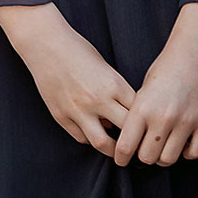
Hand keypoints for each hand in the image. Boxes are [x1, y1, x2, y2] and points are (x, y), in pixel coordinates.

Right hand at [5, 9, 136, 154]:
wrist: (46, 46)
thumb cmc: (80, 52)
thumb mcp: (107, 69)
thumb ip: (117, 92)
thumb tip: (123, 115)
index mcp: (114, 86)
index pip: (139, 114)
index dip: (146, 123)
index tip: (150, 130)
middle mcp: (98, 100)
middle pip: (126, 131)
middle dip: (135, 140)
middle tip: (140, 147)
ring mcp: (78, 110)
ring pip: (102, 142)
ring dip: (113, 149)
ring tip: (120, 151)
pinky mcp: (61, 116)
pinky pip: (81, 137)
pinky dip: (90, 139)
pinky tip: (96, 136)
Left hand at [116, 35, 197, 167]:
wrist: (194, 55)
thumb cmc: (164, 72)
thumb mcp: (141, 94)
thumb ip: (135, 121)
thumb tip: (131, 147)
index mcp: (143, 109)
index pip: (125, 147)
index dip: (121, 158)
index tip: (123, 159)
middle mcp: (164, 117)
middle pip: (147, 157)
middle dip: (144, 155)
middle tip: (146, 148)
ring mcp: (187, 121)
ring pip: (168, 159)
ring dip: (164, 156)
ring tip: (164, 146)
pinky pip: (194, 153)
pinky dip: (187, 152)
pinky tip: (184, 142)